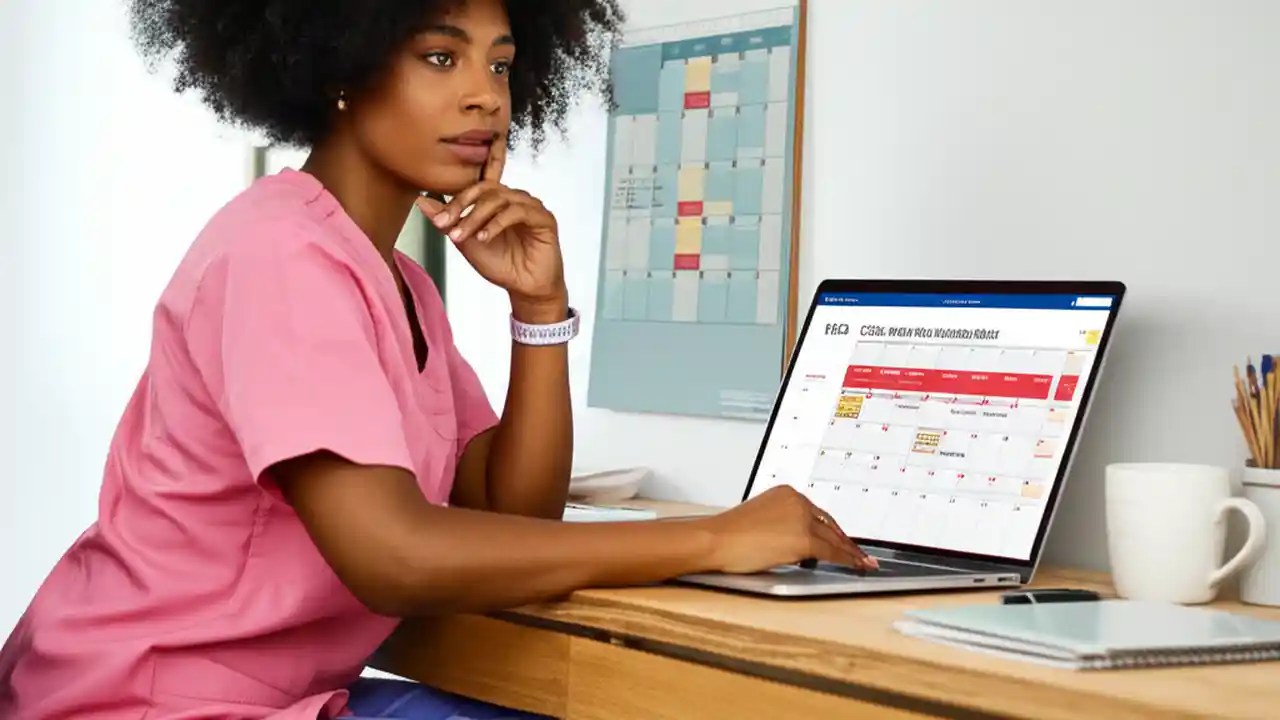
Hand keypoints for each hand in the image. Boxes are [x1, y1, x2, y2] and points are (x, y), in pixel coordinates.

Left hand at [416, 135, 566, 316]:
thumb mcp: (465, 241)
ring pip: (500, 199)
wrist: (523, 289)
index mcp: (498, 201)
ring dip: (477, 216)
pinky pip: (518, 212)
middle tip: (446, 225)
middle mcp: (515, 199)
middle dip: (463, 206)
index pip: (477, 185)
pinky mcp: (544, 218)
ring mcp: (531, 207)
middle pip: (486, 189)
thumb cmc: (500, 264)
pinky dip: (498, 223)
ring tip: (465, 236)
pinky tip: (484, 237)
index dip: (457, 197)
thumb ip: (447, 221)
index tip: (439, 219)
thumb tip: (421, 201)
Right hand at [697, 486, 877, 574]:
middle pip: (829, 524)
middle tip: (858, 553)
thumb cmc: (728, 534)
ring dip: (850, 552)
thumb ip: (780, 524)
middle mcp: (797, 501)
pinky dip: (846, 559)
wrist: (716, 539)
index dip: (831, 529)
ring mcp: (801, 519)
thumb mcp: (759, 519)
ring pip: (834, 538)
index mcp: (786, 493)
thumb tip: (791, 538)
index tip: (840, 538)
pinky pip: (831, 552)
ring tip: (862, 562)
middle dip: (845, 541)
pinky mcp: (803, 539)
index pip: (816, 513)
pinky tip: (854, 565)